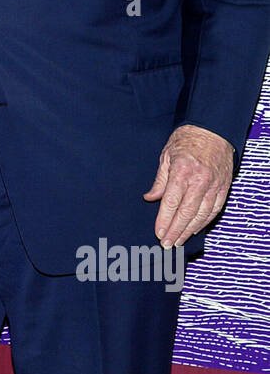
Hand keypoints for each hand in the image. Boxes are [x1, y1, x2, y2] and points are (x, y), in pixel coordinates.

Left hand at [143, 124, 233, 247]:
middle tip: (167, 244)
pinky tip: (195, 230)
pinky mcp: (223, 187)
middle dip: (175, 231)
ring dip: (189, 230)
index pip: (171, 203)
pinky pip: (214, 210)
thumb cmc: (187, 140)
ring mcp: (214, 185)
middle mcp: (200, 181)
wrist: (214, 129)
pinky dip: (204, 222)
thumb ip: (159, 180)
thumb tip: (150, 198)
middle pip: (186, 213)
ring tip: (179, 241)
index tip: (158, 233)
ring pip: (201, 215)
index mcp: (182, 172)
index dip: (164, 221)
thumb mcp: (166, 156)